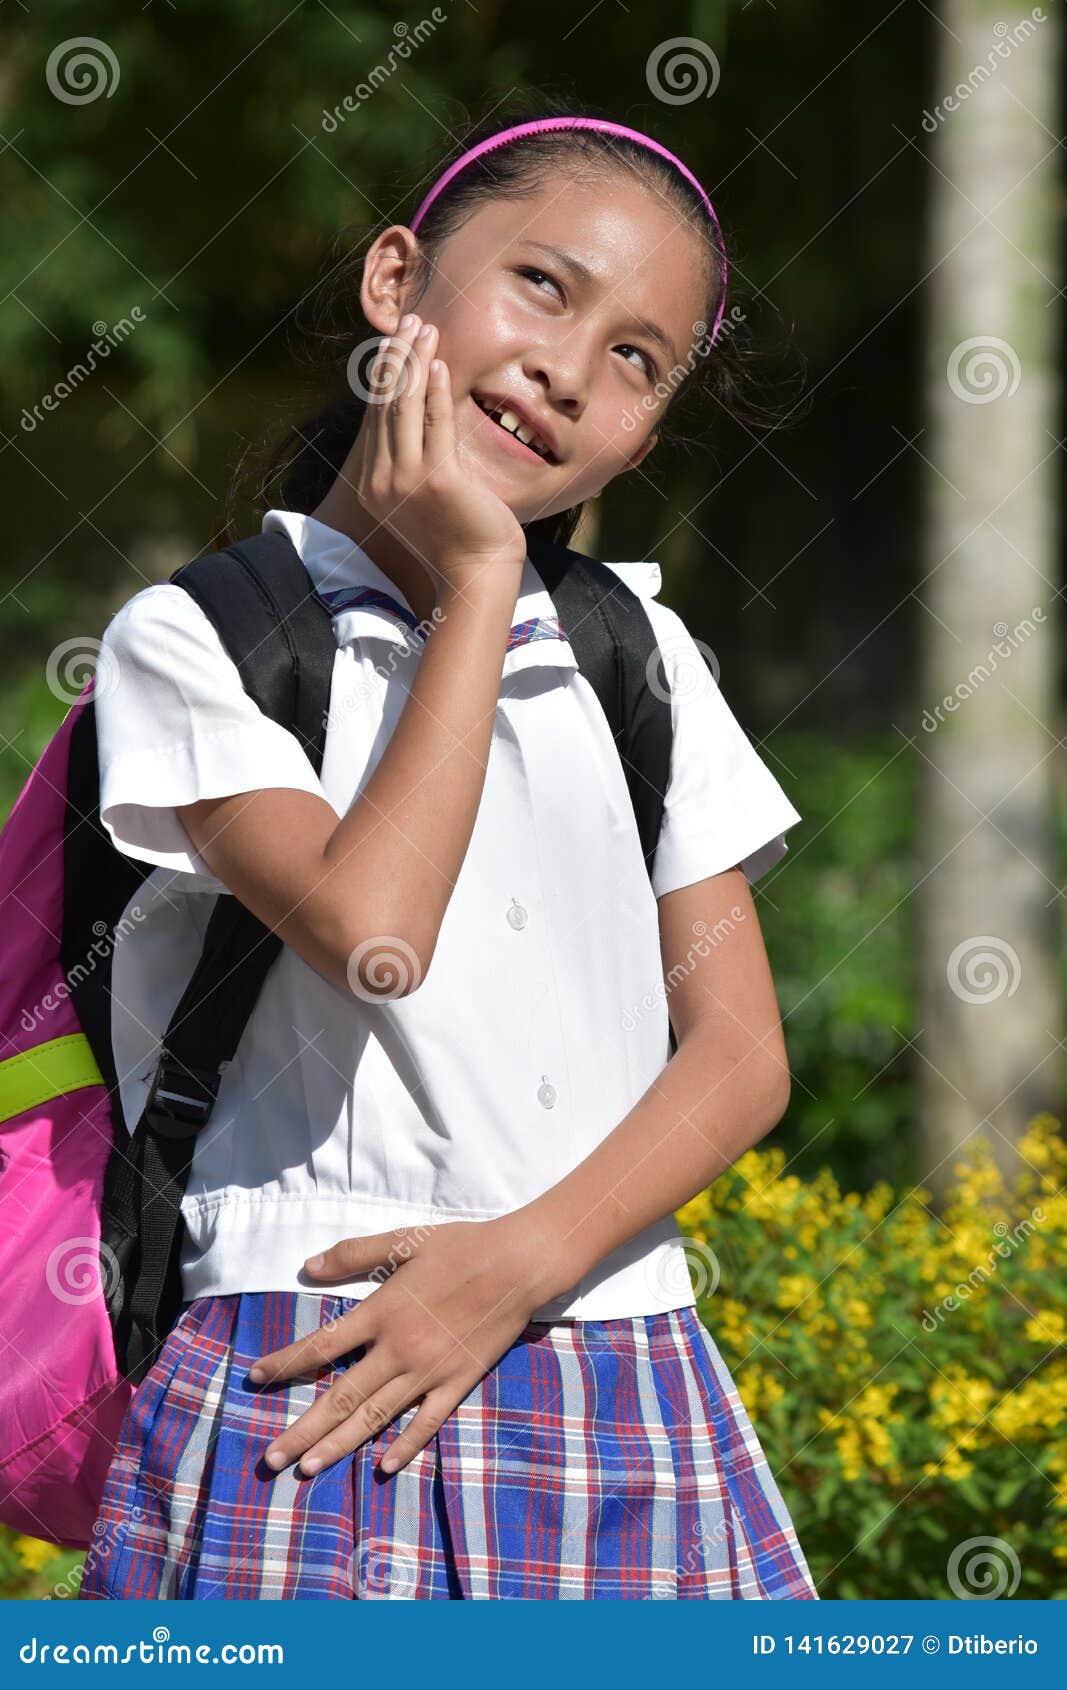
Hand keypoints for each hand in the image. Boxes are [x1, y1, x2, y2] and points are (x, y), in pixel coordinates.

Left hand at [247, 1216, 556, 1477]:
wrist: (518, 1264)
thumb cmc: (461, 1247)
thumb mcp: (403, 1240)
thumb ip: (355, 1253)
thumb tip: (310, 1266)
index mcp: (381, 1312)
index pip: (322, 1346)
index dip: (286, 1364)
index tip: (255, 1379)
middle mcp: (398, 1349)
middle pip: (341, 1397)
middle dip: (303, 1431)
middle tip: (271, 1460)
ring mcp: (429, 1371)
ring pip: (377, 1417)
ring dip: (340, 1446)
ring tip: (308, 1471)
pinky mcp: (458, 1382)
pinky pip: (428, 1421)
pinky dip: (406, 1445)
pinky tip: (384, 1467)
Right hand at [351, 312, 528, 592]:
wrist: (476, 576)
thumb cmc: (458, 539)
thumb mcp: (424, 499)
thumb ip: (413, 464)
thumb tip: (418, 425)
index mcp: (373, 485)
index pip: (375, 417)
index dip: (385, 373)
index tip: (397, 341)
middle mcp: (381, 482)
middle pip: (385, 404)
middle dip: (397, 356)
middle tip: (409, 319)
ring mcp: (406, 482)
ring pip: (405, 407)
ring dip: (414, 361)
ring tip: (424, 327)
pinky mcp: (438, 481)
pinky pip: (435, 425)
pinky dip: (435, 391)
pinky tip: (439, 363)